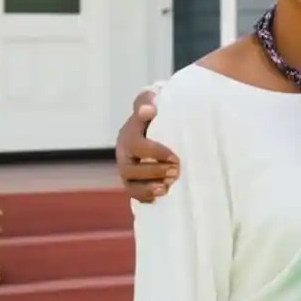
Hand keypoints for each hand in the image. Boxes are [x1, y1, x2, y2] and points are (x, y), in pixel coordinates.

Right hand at [116, 87, 178, 202]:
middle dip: (153, 172)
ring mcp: (127, 170)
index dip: (155, 153)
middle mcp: (124, 155)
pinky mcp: (133, 181)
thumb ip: (146, 101)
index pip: (138, 147)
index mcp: (128, 136)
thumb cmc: (153, 112)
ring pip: (130, 185)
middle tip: (176, 172)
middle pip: (130, 169)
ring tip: (166, 188)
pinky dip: (145, 198)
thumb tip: (149, 109)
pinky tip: (160, 198)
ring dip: (147, 189)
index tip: (175, 157)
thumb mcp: (149, 101)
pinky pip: (134, 194)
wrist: (151, 122)